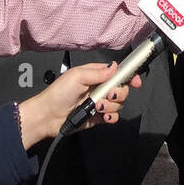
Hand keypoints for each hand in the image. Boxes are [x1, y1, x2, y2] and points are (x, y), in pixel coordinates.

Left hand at [16, 62, 140, 148]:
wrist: (47, 116)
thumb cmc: (58, 93)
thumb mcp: (77, 77)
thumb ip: (97, 72)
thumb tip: (115, 67)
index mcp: (96, 75)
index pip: (118, 73)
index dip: (129, 76)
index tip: (135, 82)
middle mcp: (100, 88)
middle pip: (121, 89)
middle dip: (117, 93)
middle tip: (106, 96)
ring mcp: (99, 103)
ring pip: (118, 104)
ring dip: (110, 107)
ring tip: (96, 107)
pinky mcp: (97, 118)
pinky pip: (112, 117)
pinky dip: (111, 117)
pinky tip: (103, 116)